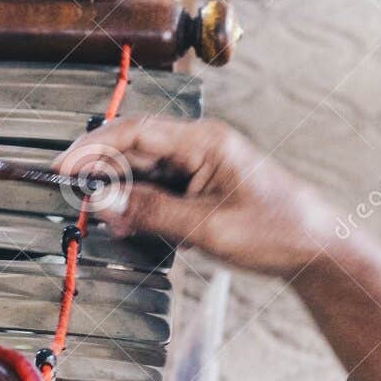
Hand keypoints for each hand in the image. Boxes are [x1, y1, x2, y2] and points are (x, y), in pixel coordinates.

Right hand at [54, 116, 340, 277]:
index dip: (93, 148)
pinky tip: (136, 226)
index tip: (64, 167)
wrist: (316, 248)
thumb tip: (105, 201)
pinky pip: (158, 189)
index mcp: (204, 142)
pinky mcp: (200, 185)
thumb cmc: (278, 230)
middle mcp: (199, 147)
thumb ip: (152, 212)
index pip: (135, 133)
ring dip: (122, 197)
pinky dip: (141, 207)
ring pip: (142, 172)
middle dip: (103, 176)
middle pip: (133, 150)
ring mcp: (199, 165)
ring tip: (114, 224)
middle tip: (81, 204)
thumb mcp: (208, 227)